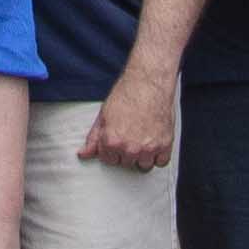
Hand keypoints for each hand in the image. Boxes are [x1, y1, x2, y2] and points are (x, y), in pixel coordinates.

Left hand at [85, 57, 182, 171]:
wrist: (149, 83)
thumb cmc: (126, 95)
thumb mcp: (104, 115)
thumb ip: (94, 138)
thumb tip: (83, 154)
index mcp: (112, 142)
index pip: (108, 160)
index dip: (111, 149)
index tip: (117, 139)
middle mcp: (130, 149)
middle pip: (126, 163)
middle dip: (126, 152)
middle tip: (131, 135)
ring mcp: (148, 148)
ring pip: (143, 165)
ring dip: (143, 156)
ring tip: (142, 138)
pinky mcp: (165, 145)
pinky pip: (161, 162)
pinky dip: (159, 155)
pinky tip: (154, 141)